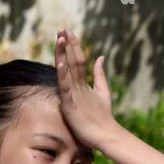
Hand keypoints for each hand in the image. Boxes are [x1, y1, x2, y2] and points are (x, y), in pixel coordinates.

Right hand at [54, 28, 115, 149]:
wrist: (104, 135)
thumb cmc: (102, 116)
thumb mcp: (102, 91)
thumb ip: (99, 74)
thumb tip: (100, 57)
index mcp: (80, 84)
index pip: (75, 60)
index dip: (73, 45)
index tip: (69, 31)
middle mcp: (74, 88)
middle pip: (69, 62)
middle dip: (65, 45)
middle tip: (60, 29)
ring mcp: (71, 97)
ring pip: (65, 72)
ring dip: (62, 55)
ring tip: (59, 39)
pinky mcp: (70, 107)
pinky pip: (65, 89)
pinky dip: (63, 77)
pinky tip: (61, 64)